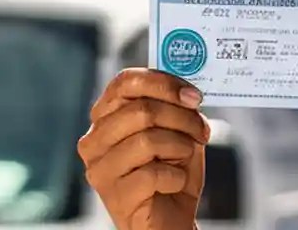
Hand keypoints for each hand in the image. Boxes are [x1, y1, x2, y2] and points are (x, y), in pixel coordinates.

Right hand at [77, 68, 210, 229]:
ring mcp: (100, 169)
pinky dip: (175, 177)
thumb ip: (175, 108)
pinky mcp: (114, 195)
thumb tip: (188, 93)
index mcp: (106, 117)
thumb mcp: (176, 132)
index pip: (125, 82)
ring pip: (147, 140)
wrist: (171, 219)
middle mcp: (95, 140)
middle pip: (141, 110)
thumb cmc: (171, 172)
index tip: (193, 96)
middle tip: (202, 130)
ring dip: (180, 147)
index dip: (163, 83)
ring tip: (185, 158)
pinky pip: (153, 174)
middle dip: (182, 118)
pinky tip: (173, 183)